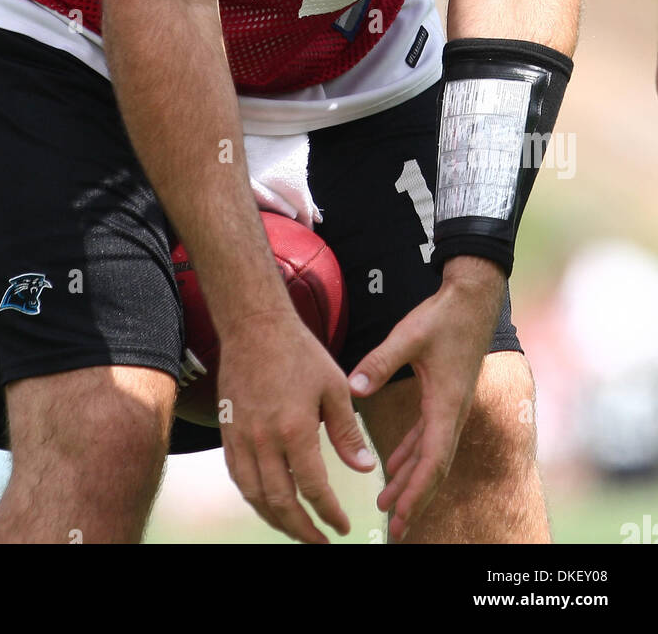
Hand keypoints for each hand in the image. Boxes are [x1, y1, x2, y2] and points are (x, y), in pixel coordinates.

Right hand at [218, 310, 376, 543]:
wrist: (254, 326)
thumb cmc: (297, 351)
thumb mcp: (334, 387)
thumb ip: (348, 432)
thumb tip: (365, 467)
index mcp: (295, 430)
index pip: (313, 489)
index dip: (329, 513)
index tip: (342, 525)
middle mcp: (264, 440)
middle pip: (281, 502)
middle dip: (303, 530)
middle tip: (320, 540)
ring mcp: (242, 437)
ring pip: (255, 496)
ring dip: (276, 520)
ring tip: (296, 529)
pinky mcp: (228, 432)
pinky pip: (238, 477)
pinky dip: (253, 497)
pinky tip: (268, 502)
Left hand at [348, 256, 505, 541]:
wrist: (473, 298)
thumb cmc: (443, 316)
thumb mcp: (409, 336)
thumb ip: (381, 361)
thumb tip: (353, 386)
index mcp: (446, 404)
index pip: (433, 460)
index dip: (416, 491)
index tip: (400, 516)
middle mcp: (452, 412)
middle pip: (434, 467)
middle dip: (415, 498)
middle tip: (394, 528)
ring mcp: (450, 406)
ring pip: (431, 455)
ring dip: (412, 480)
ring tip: (389, 505)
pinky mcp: (444, 397)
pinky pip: (428, 437)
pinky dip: (413, 455)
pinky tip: (397, 467)